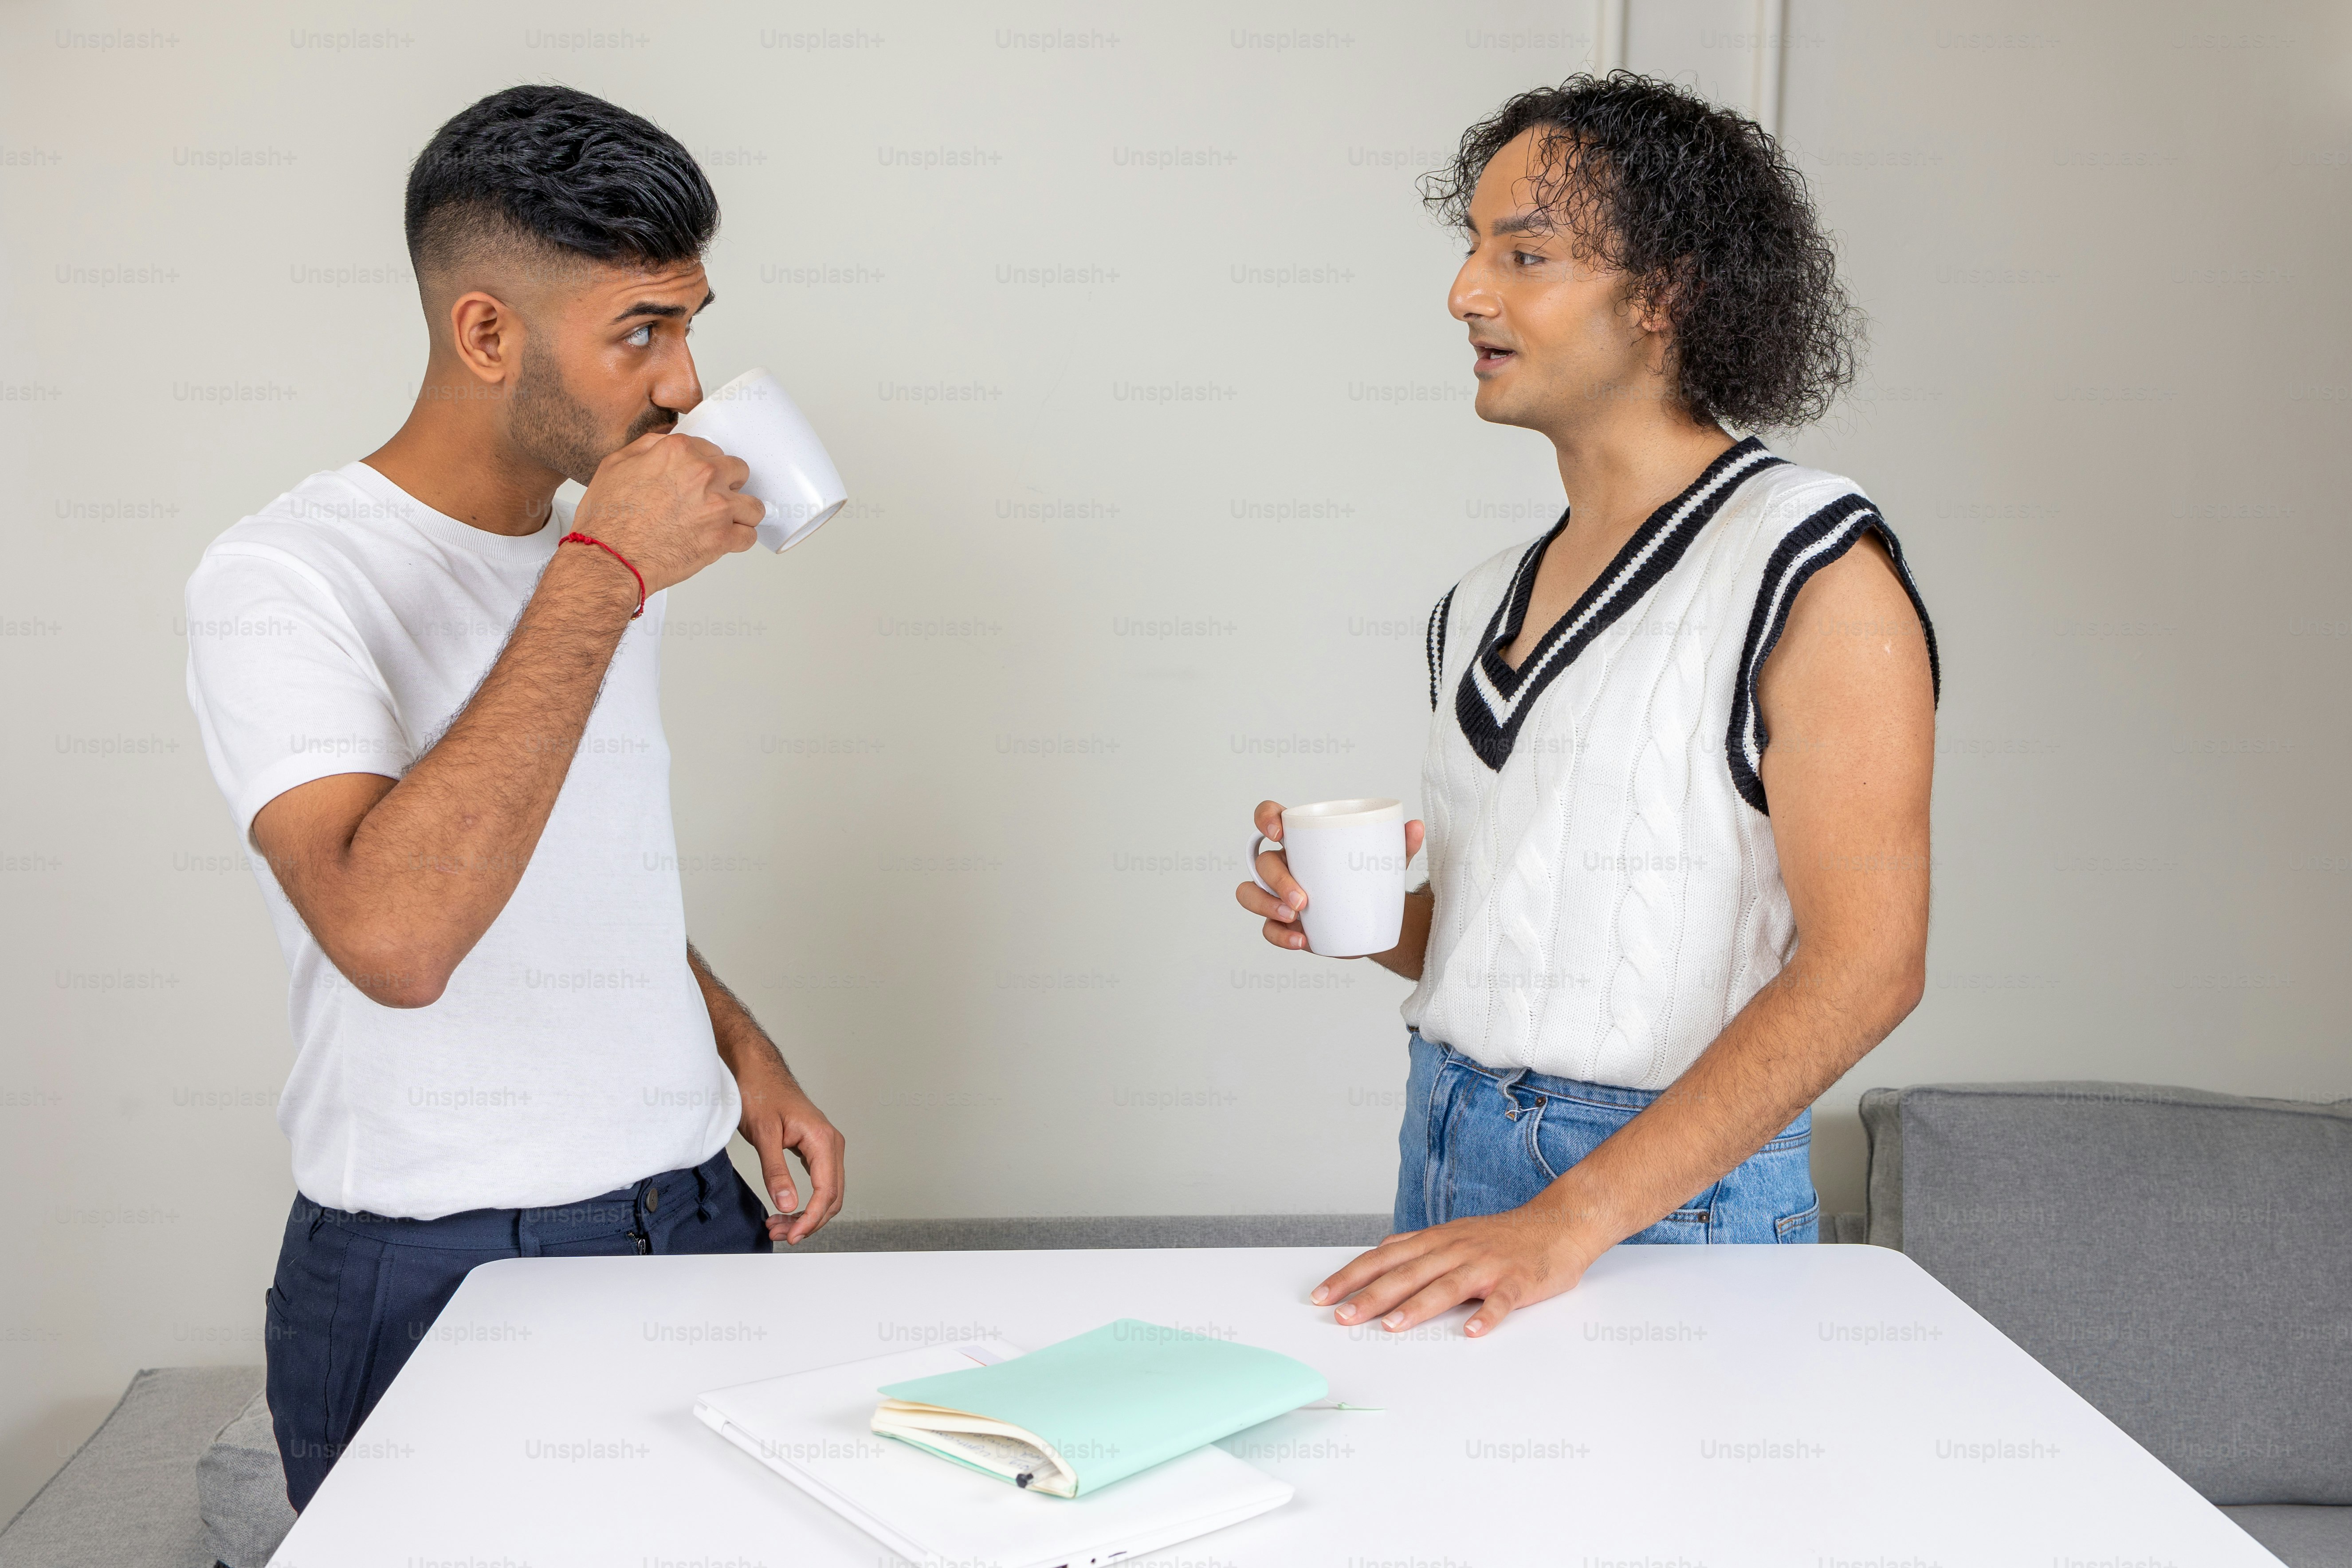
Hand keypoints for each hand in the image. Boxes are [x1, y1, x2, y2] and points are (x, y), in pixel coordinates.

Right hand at [571, 429, 762, 594]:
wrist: (609, 558)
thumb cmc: (608, 518)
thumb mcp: (616, 464)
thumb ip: (649, 447)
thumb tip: (669, 444)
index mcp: (679, 451)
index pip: (712, 450)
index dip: (705, 467)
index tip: (699, 481)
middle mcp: (703, 473)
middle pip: (738, 472)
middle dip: (727, 485)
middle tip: (710, 500)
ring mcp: (717, 506)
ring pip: (753, 505)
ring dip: (740, 513)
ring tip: (723, 522)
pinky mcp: (723, 537)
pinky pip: (749, 536)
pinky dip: (738, 540)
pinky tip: (724, 541)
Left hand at [731, 1045, 846, 1245]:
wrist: (757, 1071)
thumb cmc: (760, 1093)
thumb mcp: (763, 1135)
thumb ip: (776, 1172)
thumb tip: (787, 1205)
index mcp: (823, 1140)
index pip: (827, 1191)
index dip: (811, 1218)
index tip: (792, 1235)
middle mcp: (831, 1144)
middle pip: (833, 1197)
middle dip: (809, 1221)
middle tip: (779, 1234)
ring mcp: (825, 1147)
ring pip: (828, 1193)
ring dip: (807, 1214)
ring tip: (778, 1225)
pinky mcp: (816, 1149)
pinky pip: (820, 1183)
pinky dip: (805, 1201)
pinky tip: (786, 1209)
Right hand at [1234, 800, 1423, 951]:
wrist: (1373, 919)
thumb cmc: (1368, 879)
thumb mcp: (1385, 860)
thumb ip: (1400, 844)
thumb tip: (1416, 827)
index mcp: (1301, 840)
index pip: (1270, 818)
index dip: (1265, 818)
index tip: (1278, 831)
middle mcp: (1284, 864)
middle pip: (1264, 862)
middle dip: (1278, 880)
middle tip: (1303, 900)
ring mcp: (1278, 894)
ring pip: (1250, 893)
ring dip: (1267, 905)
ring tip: (1296, 917)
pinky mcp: (1282, 924)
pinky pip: (1267, 929)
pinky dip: (1281, 936)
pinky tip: (1302, 941)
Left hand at [1309, 1200, 1603, 1336]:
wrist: (1558, 1224)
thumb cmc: (1502, 1237)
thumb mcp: (1452, 1235)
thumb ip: (1418, 1248)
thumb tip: (1378, 1255)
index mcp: (1437, 1241)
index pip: (1383, 1259)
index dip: (1351, 1276)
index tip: (1321, 1296)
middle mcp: (1456, 1249)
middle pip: (1408, 1273)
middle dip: (1371, 1295)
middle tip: (1342, 1316)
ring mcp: (1487, 1265)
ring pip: (1448, 1285)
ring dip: (1419, 1306)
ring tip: (1392, 1326)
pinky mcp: (1518, 1281)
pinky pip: (1502, 1300)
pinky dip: (1487, 1316)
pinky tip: (1473, 1332)